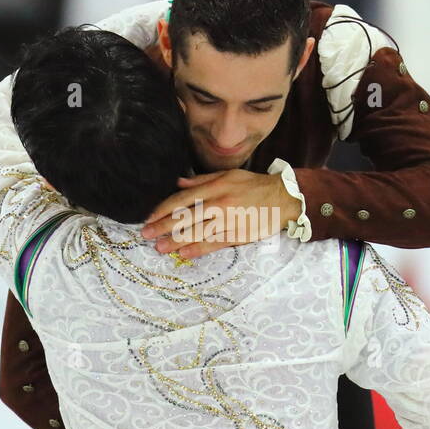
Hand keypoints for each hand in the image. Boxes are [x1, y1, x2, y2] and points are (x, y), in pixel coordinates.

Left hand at [140, 169, 301, 259]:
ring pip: (196, 232)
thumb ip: (202, 180)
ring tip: (159, 248)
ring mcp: (228, 221)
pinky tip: (183, 253)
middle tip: (146, 235)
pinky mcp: (237, 235)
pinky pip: (213, 244)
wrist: (282, 198)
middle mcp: (219, 204)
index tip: (150, 217)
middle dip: (163, 227)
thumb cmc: (253, 185)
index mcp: (215, 187)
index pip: (182, 199)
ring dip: (175, 241)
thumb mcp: (228, 175)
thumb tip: (178, 182)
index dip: (163, 209)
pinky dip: (197, 249)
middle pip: (185, 217)